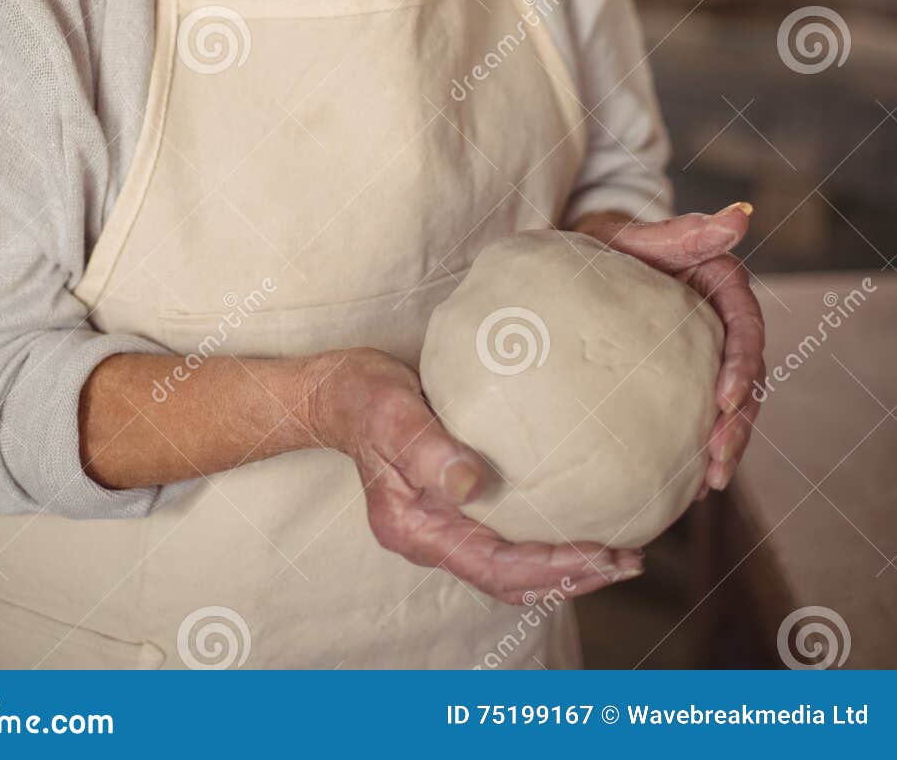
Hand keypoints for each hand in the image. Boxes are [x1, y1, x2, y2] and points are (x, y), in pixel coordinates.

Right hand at [309, 346, 642, 605]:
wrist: (342, 391)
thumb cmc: (363, 397)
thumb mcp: (390, 413)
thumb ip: (427, 449)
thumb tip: (470, 485)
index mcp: (415, 529)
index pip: (492, 567)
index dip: (548, 567)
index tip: (598, 555)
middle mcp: (433, 538)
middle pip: (511, 580)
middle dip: (571, 577)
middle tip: (628, 562)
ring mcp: (447, 526)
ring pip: (515, 567)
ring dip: (568, 566)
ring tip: (622, 555)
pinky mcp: (460, 506)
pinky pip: (512, 538)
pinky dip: (550, 540)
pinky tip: (586, 525)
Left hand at [572, 205, 764, 492]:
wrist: (575, 258)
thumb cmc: (604, 242)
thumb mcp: (636, 235)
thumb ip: (684, 231)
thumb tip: (741, 215)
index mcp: (719, 289)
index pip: (745, 331)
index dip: (742, 368)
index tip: (724, 402)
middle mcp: (718, 327)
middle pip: (744, 380)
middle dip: (737, 425)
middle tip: (718, 461)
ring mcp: (700, 357)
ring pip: (726, 408)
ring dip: (723, 446)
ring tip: (707, 482)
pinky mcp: (679, 381)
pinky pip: (696, 419)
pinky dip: (695, 451)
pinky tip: (684, 485)